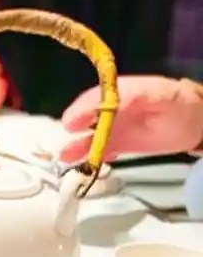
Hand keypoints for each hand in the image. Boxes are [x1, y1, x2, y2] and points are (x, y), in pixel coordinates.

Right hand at [60, 75, 202, 163]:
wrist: (194, 122)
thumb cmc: (178, 104)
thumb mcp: (160, 95)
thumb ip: (135, 96)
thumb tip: (108, 103)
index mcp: (120, 92)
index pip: (94, 97)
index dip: (81, 109)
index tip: (71, 123)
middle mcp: (111, 110)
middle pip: (85, 117)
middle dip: (74, 128)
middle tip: (66, 140)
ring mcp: (112, 128)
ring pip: (90, 137)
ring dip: (78, 147)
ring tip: (67, 157)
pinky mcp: (116, 145)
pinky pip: (100, 152)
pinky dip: (92, 159)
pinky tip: (87, 165)